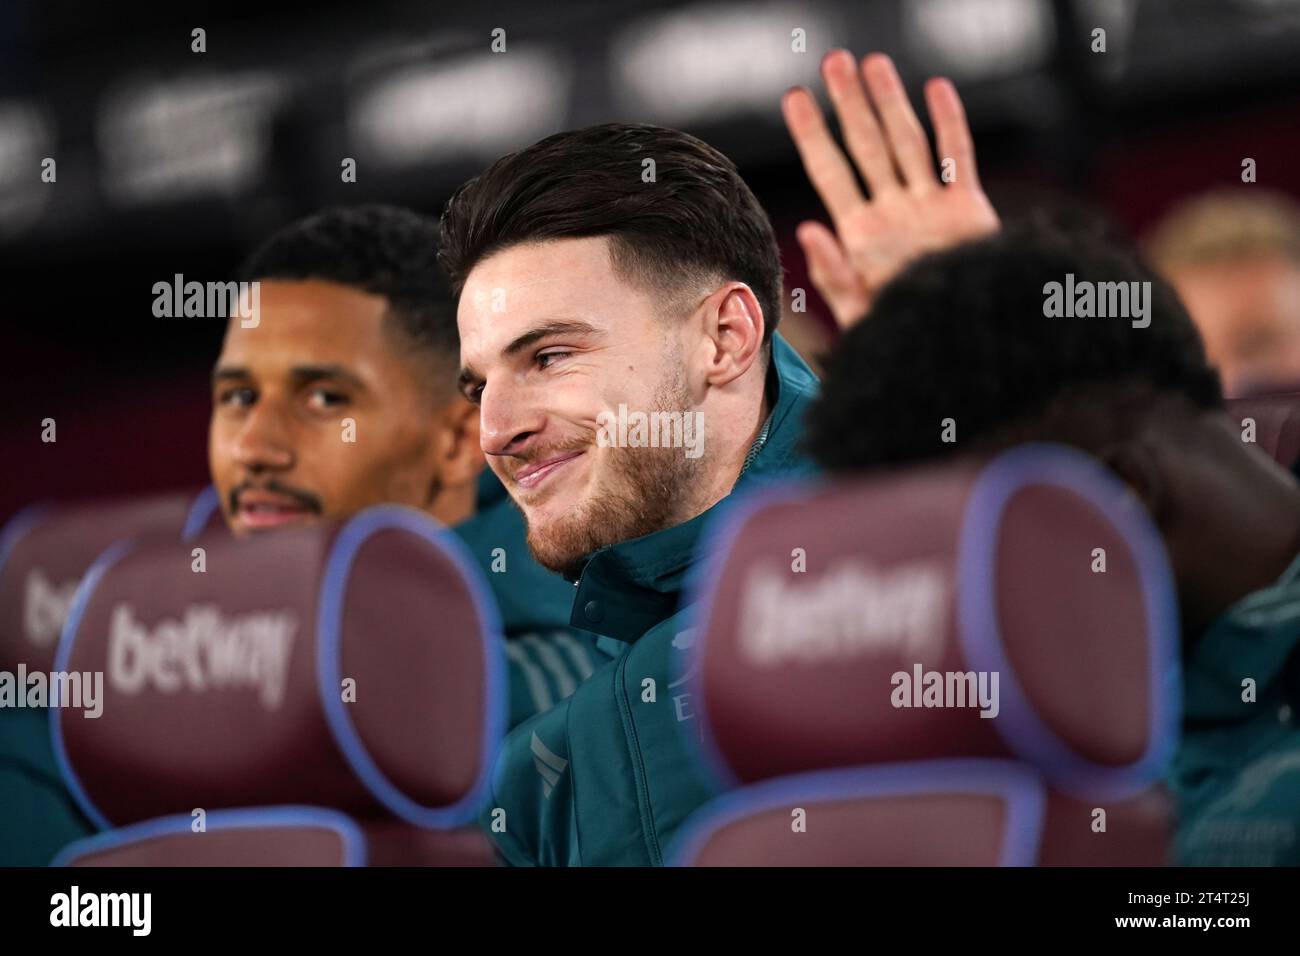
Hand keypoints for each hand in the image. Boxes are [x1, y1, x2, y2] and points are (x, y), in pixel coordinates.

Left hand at [782, 50, 998, 328]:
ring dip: (891, 102)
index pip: (830, 172)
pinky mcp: (968, 211)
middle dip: (849, 103)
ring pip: (907, 143)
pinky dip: (949, 123)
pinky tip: (935, 88)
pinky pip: (957, 158)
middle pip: (866, 146)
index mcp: (862, 234)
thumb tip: (807, 229)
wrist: (959, 347)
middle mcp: (893, 212)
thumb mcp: (861, 315)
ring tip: (873, 62)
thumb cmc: (905, 337)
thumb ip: (834, 274)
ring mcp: (930, 208)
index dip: (813, 134)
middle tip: (833, 60)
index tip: (794, 98)